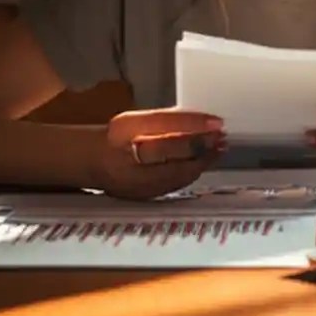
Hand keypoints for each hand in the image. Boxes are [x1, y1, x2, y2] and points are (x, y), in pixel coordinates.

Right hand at [93, 109, 226, 199]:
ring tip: (219, 149)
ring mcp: (136, 180)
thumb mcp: (136, 119)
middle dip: (202, 146)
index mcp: (124, 131)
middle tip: (222, 138)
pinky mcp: (145, 195)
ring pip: (177, 172)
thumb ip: (166, 120)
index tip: (216, 123)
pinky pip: (174, 184)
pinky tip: (204, 163)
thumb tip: (201, 121)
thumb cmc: (117, 136)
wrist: (93, 162)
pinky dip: (192, 172)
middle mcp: (127, 157)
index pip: (163, 126)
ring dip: (202, 161)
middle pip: (172, 152)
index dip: (193, 125)